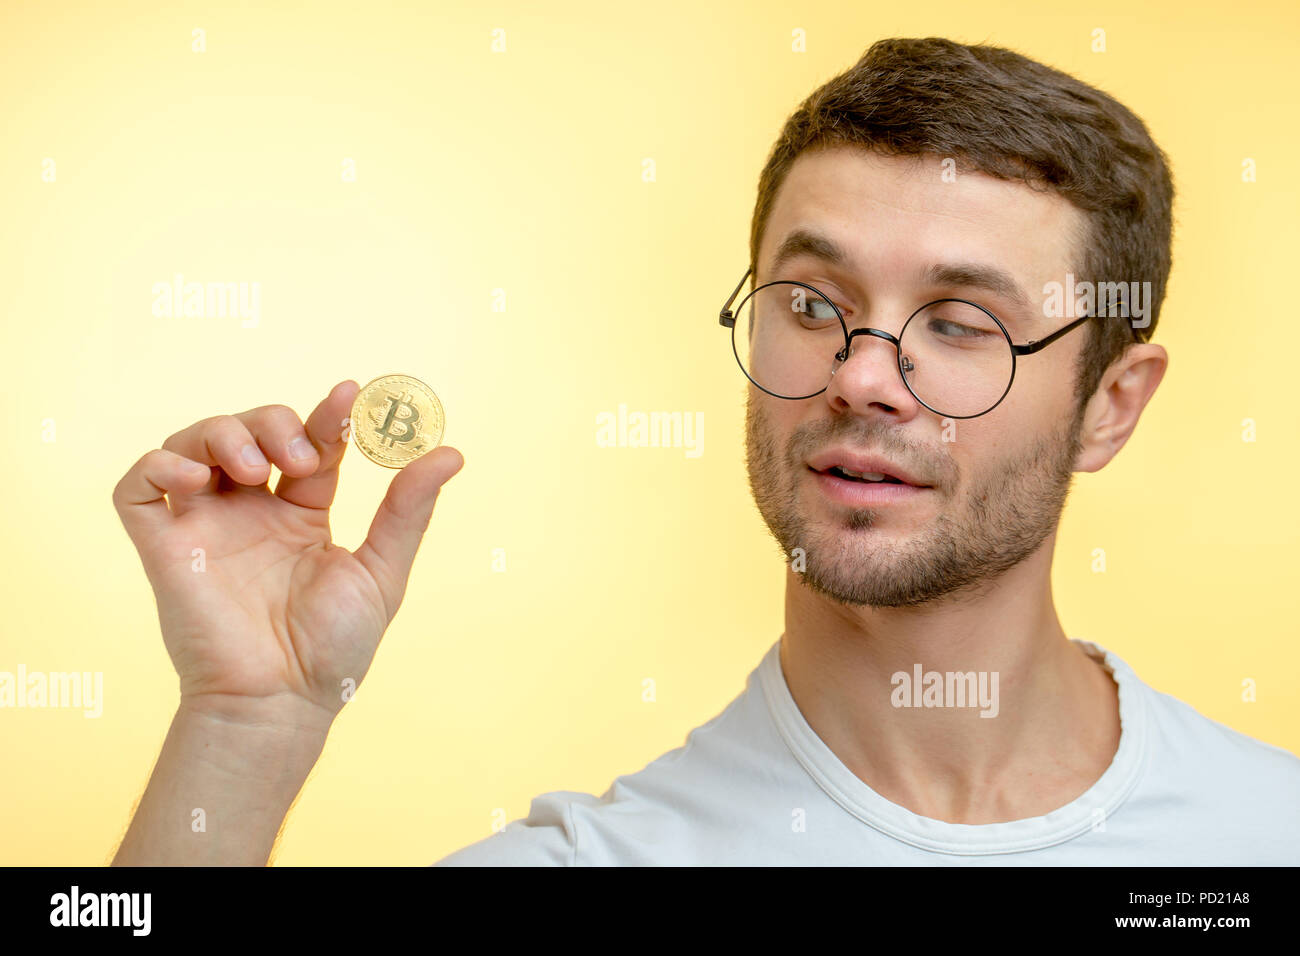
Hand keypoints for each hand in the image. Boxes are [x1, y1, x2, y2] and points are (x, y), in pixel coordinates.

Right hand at [113, 380, 462, 726]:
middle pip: (248, 431)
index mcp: (299, 516)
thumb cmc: (332, 648)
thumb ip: (408, 510)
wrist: (280, 701)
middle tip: (299, 456)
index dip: (326, 416)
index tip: (349, 393)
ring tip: (258, 468)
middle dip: (273, 422)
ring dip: (224, 433)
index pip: (309, 445)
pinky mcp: (162, 546)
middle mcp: (249, 513)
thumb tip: (451, 452)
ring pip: (193, 443)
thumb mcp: (381, 571)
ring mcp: (204, 526)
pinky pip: (138, 486)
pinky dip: (159, 463)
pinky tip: (198, 477)